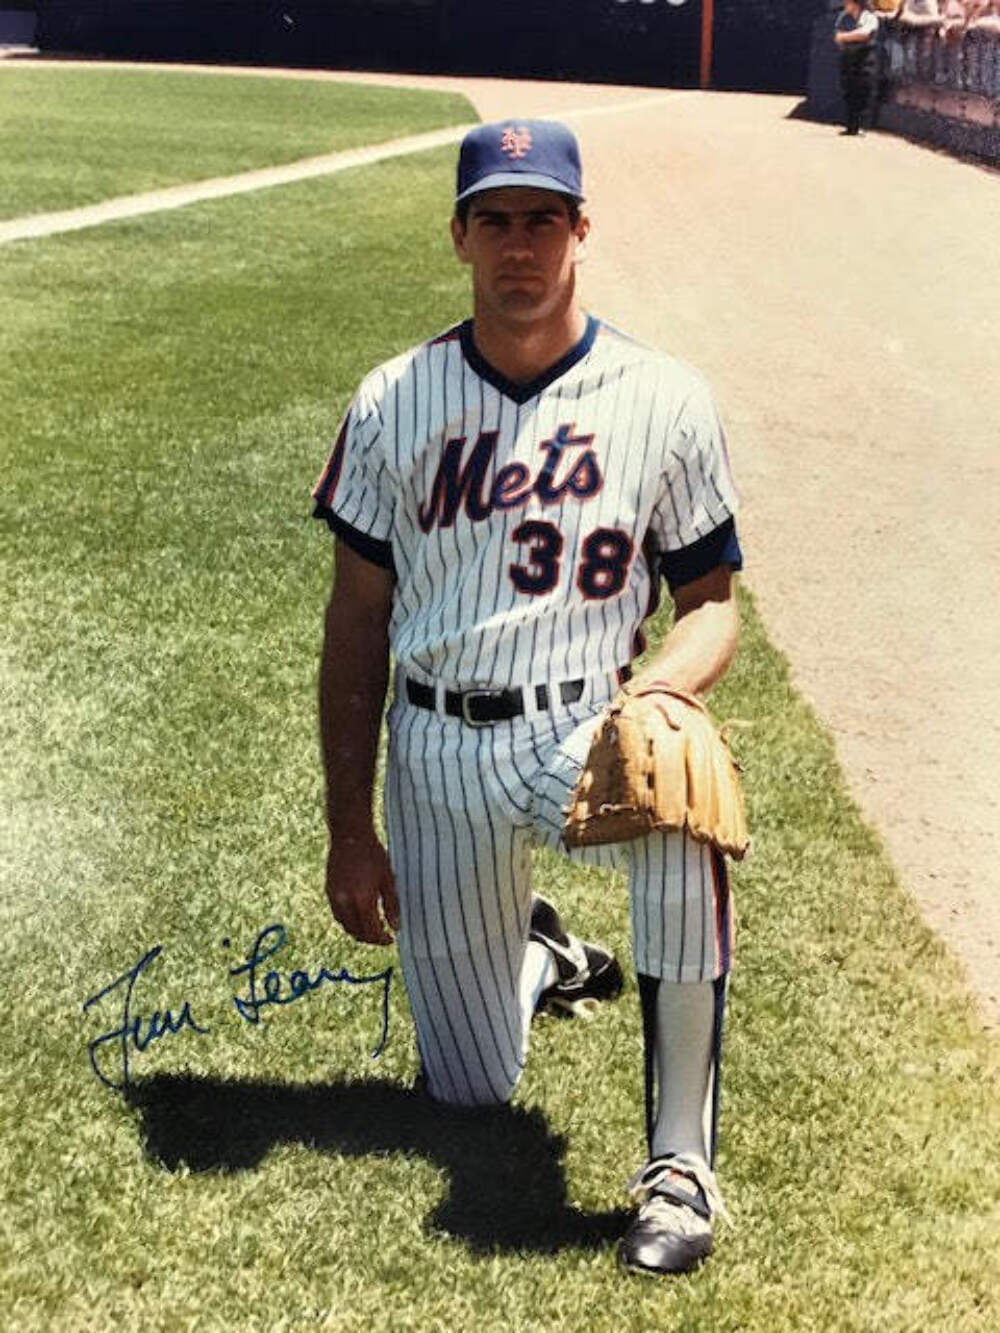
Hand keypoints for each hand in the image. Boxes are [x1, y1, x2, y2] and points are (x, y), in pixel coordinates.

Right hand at [325, 829, 399, 945]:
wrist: (350, 836)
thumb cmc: (373, 854)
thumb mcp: (388, 879)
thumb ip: (392, 905)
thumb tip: (395, 927)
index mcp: (362, 899)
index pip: (372, 930)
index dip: (382, 939)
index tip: (391, 939)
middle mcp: (345, 902)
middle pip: (357, 932)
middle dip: (371, 939)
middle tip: (382, 937)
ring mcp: (334, 897)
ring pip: (346, 926)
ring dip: (358, 933)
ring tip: (372, 930)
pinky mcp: (328, 892)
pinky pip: (338, 915)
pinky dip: (349, 922)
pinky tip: (359, 918)